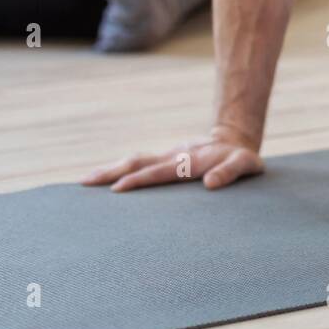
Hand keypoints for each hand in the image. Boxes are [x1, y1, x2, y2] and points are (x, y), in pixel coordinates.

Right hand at [81, 129, 263, 191]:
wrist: (234, 140)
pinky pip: (138, 165)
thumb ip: (230, 172)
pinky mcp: (164, 160)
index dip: (139, 179)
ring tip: (84, 182)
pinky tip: (102, 180)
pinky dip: (118, 171)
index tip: (117, 189)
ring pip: (133, 161)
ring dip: (109, 170)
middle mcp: (172, 157)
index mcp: (188, 161)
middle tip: (85, 183)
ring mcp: (166, 157)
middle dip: (111, 172)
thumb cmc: (240, 157)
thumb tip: (211, 184)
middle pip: (137, 162)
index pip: (159, 172)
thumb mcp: (245, 164)